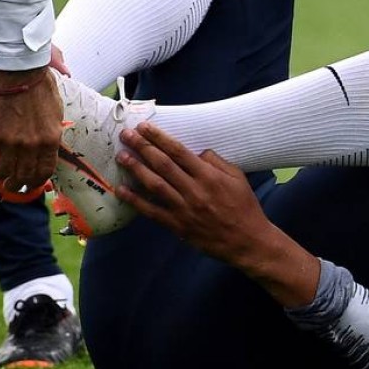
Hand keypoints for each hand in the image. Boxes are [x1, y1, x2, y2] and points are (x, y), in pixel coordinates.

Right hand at [0, 67, 61, 194]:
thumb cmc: (39, 86)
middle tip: (9, 184)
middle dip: (15, 184)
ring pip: (2, 173)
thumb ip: (51, 134)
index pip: (44, 172)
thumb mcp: (55, 113)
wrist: (19, 70)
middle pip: (23, 176)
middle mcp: (32, 145)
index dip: (35, 182)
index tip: (29, 184)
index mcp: (50, 140)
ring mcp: (11, 141)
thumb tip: (48, 148)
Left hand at [113, 123, 272, 263]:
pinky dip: (135, 201)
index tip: (144, 127)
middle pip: (163, 164)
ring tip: (121, 156)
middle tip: (126, 135)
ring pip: (154, 185)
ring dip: (136, 169)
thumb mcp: (238, 178)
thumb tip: (197, 152)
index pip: (179, 151)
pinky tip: (121, 190)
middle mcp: (194, 190)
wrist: (247, 242)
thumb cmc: (245, 208)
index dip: (159, 138)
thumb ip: (217, 162)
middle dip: (142, 147)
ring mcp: (184, 209)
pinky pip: (152, 211)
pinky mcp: (178, 226)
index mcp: (209, 176)